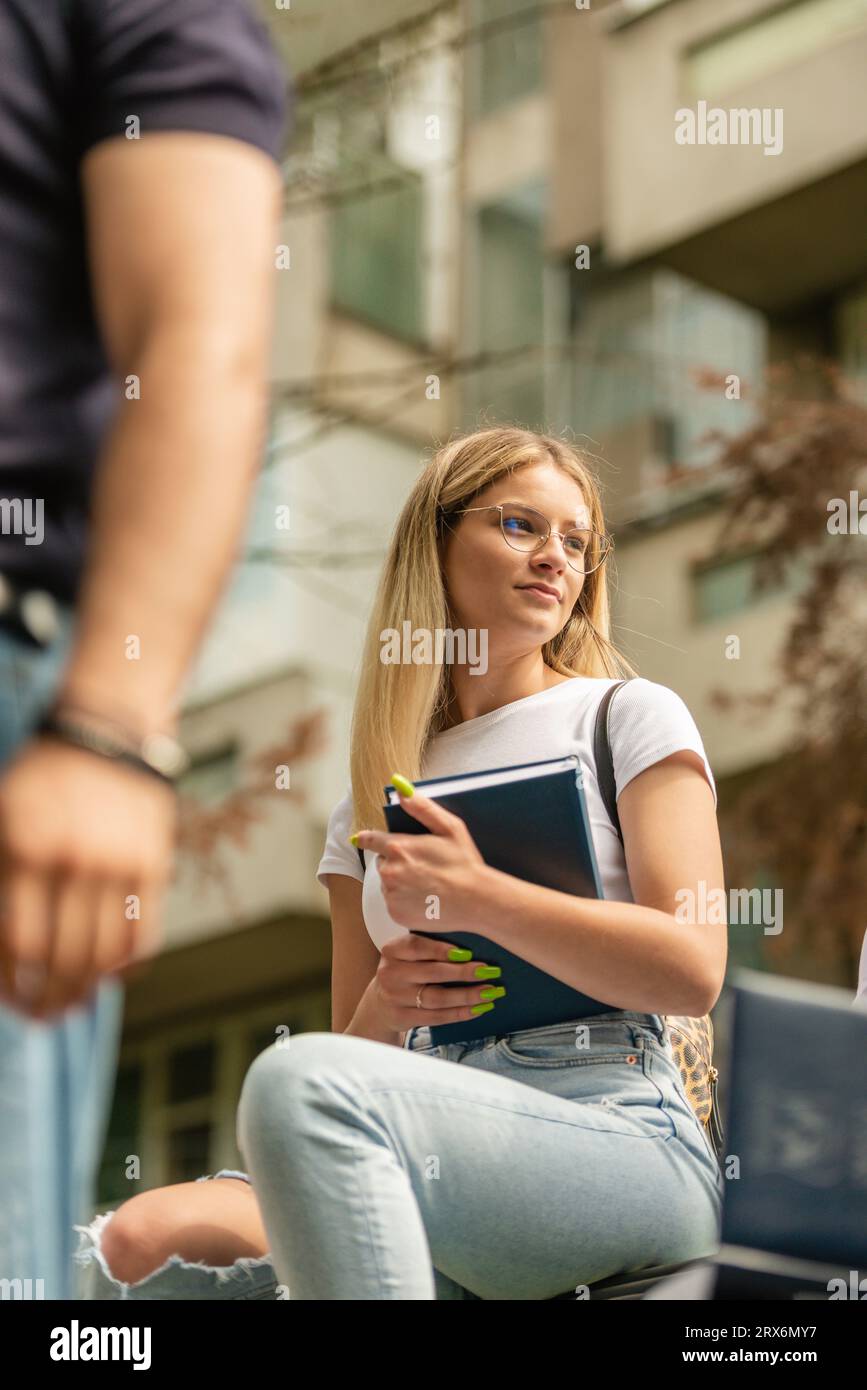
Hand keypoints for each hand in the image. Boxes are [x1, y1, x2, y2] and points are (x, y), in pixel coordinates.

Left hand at [0, 737, 176, 1019]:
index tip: (9, 998)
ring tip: (73, 1005)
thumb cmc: (41, 781)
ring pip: (102, 956)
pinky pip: (142, 936)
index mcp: (24, 847)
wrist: (106, 730)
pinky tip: (109, 976)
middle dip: (46, 1000)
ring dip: (85, 993)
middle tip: (40, 1017)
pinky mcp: (154, 865)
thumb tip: (6, 952)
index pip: (17, 942)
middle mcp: (73, 859)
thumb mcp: (0, 821)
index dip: (10, 982)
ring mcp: (118, 863)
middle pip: (60, 959)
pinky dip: (125, 968)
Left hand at [355, 783, 488, 931]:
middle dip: (396, 861)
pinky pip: (394, 903)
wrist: (476, 901)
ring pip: (388, 883)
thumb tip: (401, 790)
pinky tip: (424, 898)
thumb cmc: (465, 863)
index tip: (361, 839)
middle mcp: (389, 871)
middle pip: (383, 862)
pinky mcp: (396, 913)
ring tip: (426, 883)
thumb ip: (422, 807)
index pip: (371, 839)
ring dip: (400, 881)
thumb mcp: (449, 827)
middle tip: (421, 865)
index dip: (368, 838)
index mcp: (398, 847)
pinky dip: (404, 900)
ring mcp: (391, 894)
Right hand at [371, 932, 504, 1033]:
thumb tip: (474, 946)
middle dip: (464, 972)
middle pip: (432, 973)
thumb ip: (430, 947)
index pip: (417, 946)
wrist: (381, 1003)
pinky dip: (460, 1013)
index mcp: (392, 950)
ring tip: (490, 992)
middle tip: (490, 971)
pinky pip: (436, 1017)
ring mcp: (394, 998)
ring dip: (468, 995)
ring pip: (437, 998)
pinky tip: (478, 1008)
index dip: (443, 949)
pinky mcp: (402, 1018)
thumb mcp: (408, 955)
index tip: (469, 952)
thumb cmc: (406, 972)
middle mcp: (390, 973)